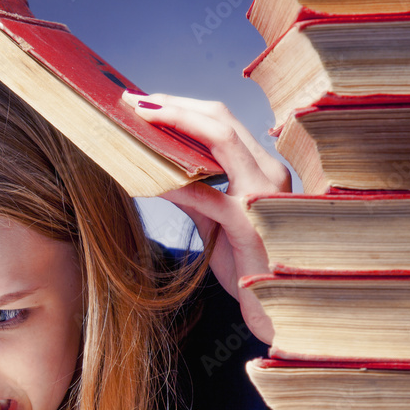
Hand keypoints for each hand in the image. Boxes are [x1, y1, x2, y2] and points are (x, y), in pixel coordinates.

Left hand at [123, 91, 291, 343]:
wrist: (278, 309)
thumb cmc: (248, 267)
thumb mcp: (214, 223)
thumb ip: (193, 194)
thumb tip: (158, 173)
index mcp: (262, 169)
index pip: (223, 121)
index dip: (183, 106)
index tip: (145, 101)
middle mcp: (270, 173)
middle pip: (220, 119)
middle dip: (173, 105)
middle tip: (132, 100)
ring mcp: (265, 195)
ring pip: (220, 140)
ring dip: (175, 124)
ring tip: (138, 120)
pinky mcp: (252, 224)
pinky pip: (209, 195)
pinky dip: (176, 184)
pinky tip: (148, 180)